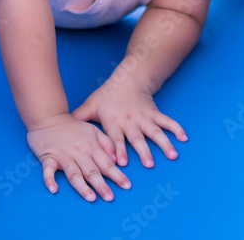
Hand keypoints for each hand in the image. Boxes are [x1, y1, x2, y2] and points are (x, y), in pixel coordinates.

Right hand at [26, 113, 131, 201]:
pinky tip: (54, 190)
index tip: (127, 186)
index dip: (117, 175)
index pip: (107, 164)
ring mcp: (64, 156)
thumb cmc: (73, 127)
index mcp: (91, 147)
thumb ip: (107, 143)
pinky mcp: (49, 158)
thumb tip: (117, 160)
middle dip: (102, 185)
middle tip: (110, 198)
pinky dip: (49, 180)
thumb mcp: (94, 130)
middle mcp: (79, 153)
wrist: (49, 118)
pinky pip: (48, 171)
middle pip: (92, 172)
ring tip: (91, 198)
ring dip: (82, 187)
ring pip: (74, 174)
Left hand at [71, 80, 187, 168]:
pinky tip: (184, 138)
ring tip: (172, 155)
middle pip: (137, 138)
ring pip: (155, 131)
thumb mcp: (90, 105)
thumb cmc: (106, 95)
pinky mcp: (155, 113)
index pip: (115, 138)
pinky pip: (167, 121)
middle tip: (149, 164)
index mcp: (113, 121)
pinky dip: (176, 129)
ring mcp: (144, 117)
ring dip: (164, 143)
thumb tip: (59, 128)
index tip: (122, 163)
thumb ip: (78, 118)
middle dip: (143, 151)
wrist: (128, 79)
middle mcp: (130, 121)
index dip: (118, 150)